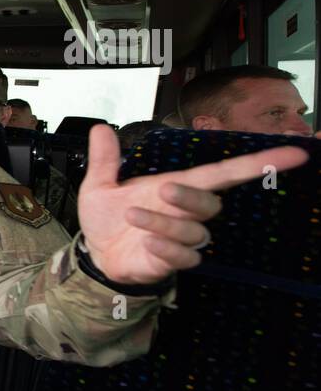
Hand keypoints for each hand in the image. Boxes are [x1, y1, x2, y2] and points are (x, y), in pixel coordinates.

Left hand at [78, 124, 308, 284]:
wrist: (96, 253)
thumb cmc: (109, 217)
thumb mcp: (99, 186)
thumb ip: (105, 159)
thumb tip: (99, 128)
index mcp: (178, 186)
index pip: (225, 173)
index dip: (259, 163)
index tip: (293, 154)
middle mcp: (187, 213)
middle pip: (210, 203)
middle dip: (191, 196)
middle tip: (163, 190)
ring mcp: (183, 239)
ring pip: (193, 231)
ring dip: (164, 223)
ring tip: (132, 215)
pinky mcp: (173, 262)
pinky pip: (183, 257)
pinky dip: (166, 248)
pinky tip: (146, 243)